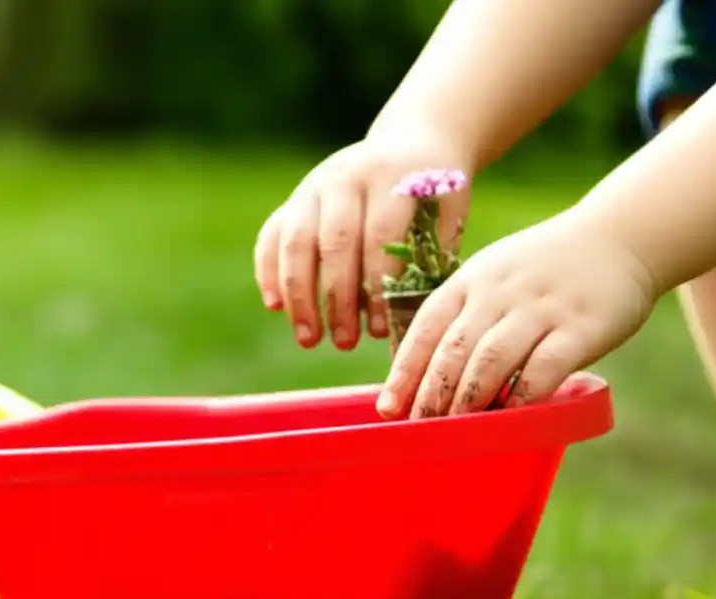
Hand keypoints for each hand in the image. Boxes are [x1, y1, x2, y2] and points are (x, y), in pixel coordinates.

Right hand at [254, 134, 472, 349]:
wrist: (413, 139)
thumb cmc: (435, 191)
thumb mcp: (448, 213)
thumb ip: (430, 257)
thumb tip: (406, 319)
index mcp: (390, 176)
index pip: (379, 236)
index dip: (378, 286)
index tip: (381, 328)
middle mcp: (346, 176)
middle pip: (334, 242)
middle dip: (336, 298)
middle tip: (344, 342)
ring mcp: (314, 185)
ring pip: (295, 240)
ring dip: (299, 294)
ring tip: (309, 338)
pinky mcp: (294, 198)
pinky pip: (271, 235)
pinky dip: (268, 271)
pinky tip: (275, 307)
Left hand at [375, 209, 657, 418]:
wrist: (620, 236)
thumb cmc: (546, 269)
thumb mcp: (495, 276)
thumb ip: (466, 317)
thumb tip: (429, 380)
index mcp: (471, 280)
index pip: (426, 327)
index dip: (405, 370)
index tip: (388, 406)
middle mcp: (498, 292)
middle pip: (453, 348)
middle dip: (431, 393)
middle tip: (419, 428)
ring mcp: (539, 308)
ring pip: (491, 360)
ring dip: (468, 398)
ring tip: (454, 429)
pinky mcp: (580, 327)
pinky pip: (543, 369)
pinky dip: (521, 397)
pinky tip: (509, 418)